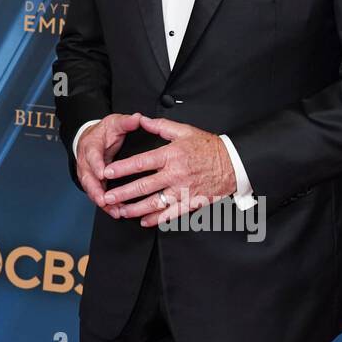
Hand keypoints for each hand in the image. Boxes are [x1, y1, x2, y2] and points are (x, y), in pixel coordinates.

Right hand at [76, 113, 141, 213]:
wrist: (91, 138)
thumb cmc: (105, 132)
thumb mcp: (115, 123)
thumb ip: (126, 122)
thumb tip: (137, 118)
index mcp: (91, 145)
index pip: (92, 155)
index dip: (96, 165)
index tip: (103, 174)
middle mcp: (85, 161)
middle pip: (88, 177)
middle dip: (95, 190)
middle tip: (104, 200)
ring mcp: (87, 173)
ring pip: (91, 189)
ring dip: (101, 200)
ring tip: (113, 210)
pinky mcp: (92, 182)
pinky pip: (96, 194)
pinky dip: (105, 204)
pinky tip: (115, 212)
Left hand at [102, 114, 236, 225]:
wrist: (233, 163)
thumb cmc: (209, 146)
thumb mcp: (185, 131)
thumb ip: (161, 126)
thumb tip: (142, 120)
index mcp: (171, 155)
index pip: (141, 163)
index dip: (122, 169)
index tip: (107, 173)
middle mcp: (175, 174)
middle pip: (143, 186)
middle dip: (122, 194)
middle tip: (107, 198)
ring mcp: (183, 190)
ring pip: (154, 203)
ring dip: (135, 209)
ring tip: (121, 211)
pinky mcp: (191, 202)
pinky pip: (171, 214)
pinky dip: (156, 219)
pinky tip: (144, 221)